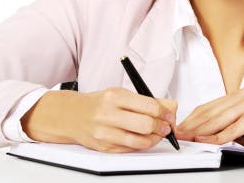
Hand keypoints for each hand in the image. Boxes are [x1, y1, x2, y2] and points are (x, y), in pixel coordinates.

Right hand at [21, 88, 177, 152]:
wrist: (72, 115)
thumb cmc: (99, 103)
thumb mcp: (121, 94)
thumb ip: (147, 100)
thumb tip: (171, 106)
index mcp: (115, 96)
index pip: (149, 106)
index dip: (165, 113)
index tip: (170, 115)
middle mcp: (108, 114)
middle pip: (146, 125)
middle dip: (162, 127)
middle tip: (166, 127)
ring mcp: (105, 133)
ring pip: (140, 141)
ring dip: (154, 139)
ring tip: (157, 134)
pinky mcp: (104, 147)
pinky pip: (131, 149)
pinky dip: (141, 145)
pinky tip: (143, 139)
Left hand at [173, 87, 243, 155]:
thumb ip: (226, 128)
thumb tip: (202, 135)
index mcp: (239, 96)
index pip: (209, 107)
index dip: (192, 119)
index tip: (180, 130)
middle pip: (211, 111)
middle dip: (192, 125)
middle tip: (178, 135)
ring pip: (220, 118)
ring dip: (202, 131)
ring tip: (188, 139)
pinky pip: (235, 128)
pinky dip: (219, 137)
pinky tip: (208, 142)